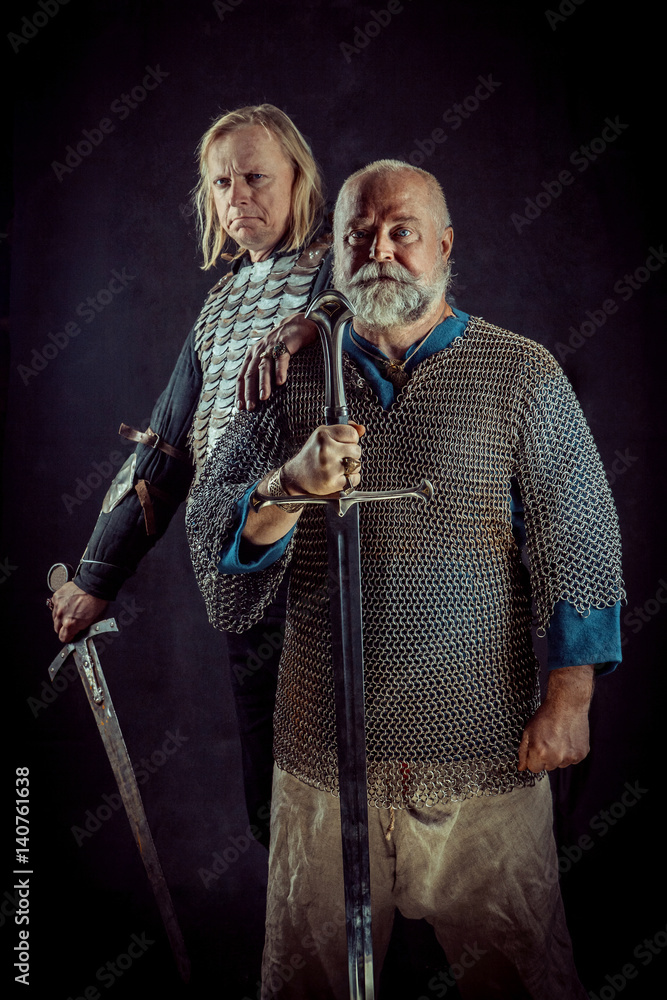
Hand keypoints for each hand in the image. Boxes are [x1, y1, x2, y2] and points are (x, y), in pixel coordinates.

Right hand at [49, 581, 108, 642]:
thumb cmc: (96, 601)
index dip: (67, 637)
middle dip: (64, 627)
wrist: (94, 586)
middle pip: (57, 628)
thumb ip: (80, 628)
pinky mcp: (57, 597)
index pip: (63, 637)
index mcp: (70, 624)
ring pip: (55, 617)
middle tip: (71, 623)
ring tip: (71, 611)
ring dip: (61, 617)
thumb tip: (76, 631)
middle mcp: (62, 615)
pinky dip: (60, 606)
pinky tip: (69, 603)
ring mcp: (58, 606)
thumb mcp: (91, 620)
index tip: (69, 636)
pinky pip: (55, 606)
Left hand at [236, 312, 318, 410]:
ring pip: (263, 368)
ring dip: (263, 384)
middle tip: (250, 408)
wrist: (297, 324)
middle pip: (250, 374)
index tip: (240, 407)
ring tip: (264, 398)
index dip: (240, 392)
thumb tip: (261, 394)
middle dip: (249, 392)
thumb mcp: (268, 356)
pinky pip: (281, 359)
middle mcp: (258, 352)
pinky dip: (279, 371)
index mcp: (252, 356)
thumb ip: (263, 371)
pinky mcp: (284, 344)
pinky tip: (280, 383)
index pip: (242, 376)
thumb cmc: (283, 344)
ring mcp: (270, 348)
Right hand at [241, 423, 364, 547]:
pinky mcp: (332, 482)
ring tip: (337, 467)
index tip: (342, 444)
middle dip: (351, 454)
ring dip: (351, 467)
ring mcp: (330, 467)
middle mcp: (326, 450)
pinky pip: (355, 479)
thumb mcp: (324, 436)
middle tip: (338, 457)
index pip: (352, 434)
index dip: (350, 440)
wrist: (297, 476)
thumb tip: (361, 429)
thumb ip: (344, 430)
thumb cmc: (311, 455)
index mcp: (323, 435)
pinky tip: (338, 476)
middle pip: (357, 450)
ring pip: (357, 465)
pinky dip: (350, 479)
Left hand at [517, 664, 593, 771]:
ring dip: (559, 755)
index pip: (534, 768)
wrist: (567, 704)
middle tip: (548, 739)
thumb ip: (523, 752)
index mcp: (540, 753)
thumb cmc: (545, 716)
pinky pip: (572, 760)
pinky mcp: (581, 754)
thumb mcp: (528, 732)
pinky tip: (567, 738)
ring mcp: (570, 757)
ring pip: (560, 764)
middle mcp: (556, 757)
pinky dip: (570, 752)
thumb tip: (521, 768)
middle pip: (548, 767)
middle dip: (546, 757)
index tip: (537, 746)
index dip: (533, 757)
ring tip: (558, 737)